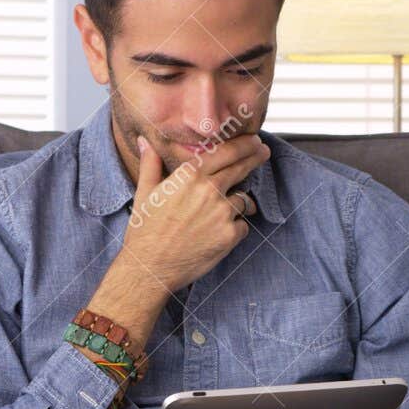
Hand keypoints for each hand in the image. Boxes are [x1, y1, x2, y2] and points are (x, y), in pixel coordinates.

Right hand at [118, 132, 269, 292]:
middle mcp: (209, 190)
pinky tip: (217, 235)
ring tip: (218, 215)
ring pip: (242, 199)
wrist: (150, 268)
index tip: (254, 141)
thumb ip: (150, 165)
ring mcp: (222, 212)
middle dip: (255, 157)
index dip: (243, 145)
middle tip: (263, 153)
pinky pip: (242, 226)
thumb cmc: (145, 232)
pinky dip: (235, 228)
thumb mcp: (144, 193)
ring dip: (237, 203)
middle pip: (241, 168)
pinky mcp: (230, 235)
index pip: (225, 152)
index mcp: (189, 175)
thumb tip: (144, 141)